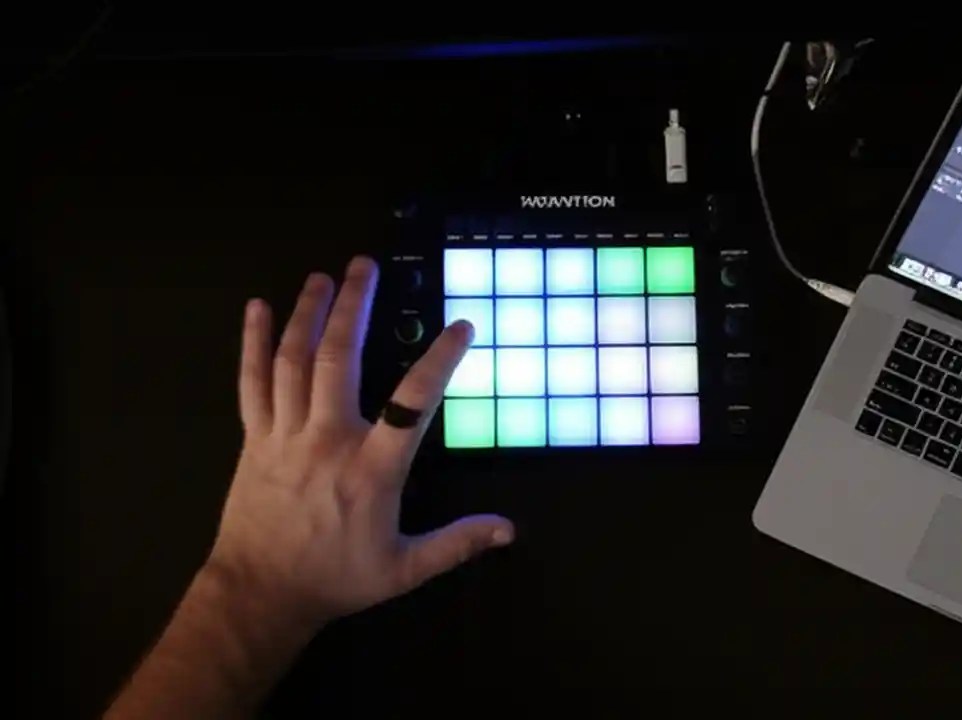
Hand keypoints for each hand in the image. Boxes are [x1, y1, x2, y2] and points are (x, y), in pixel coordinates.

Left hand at [208, 256, 513, 631]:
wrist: (261, 593)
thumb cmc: (337, 578)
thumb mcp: (405, 568)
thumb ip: (456, 543)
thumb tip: (508, 530)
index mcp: (372, 469)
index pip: (411, 403)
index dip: (438, 361)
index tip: (461, 327)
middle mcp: (328, 441)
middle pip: (340, 359)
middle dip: (353, 307)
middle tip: (364, 266)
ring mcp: (286, 435)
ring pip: (295, 361)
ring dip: (308, 313)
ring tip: (322, 277)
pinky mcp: (254, 438)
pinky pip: (252, 382)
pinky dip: (253, 343)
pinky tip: (258, 308)